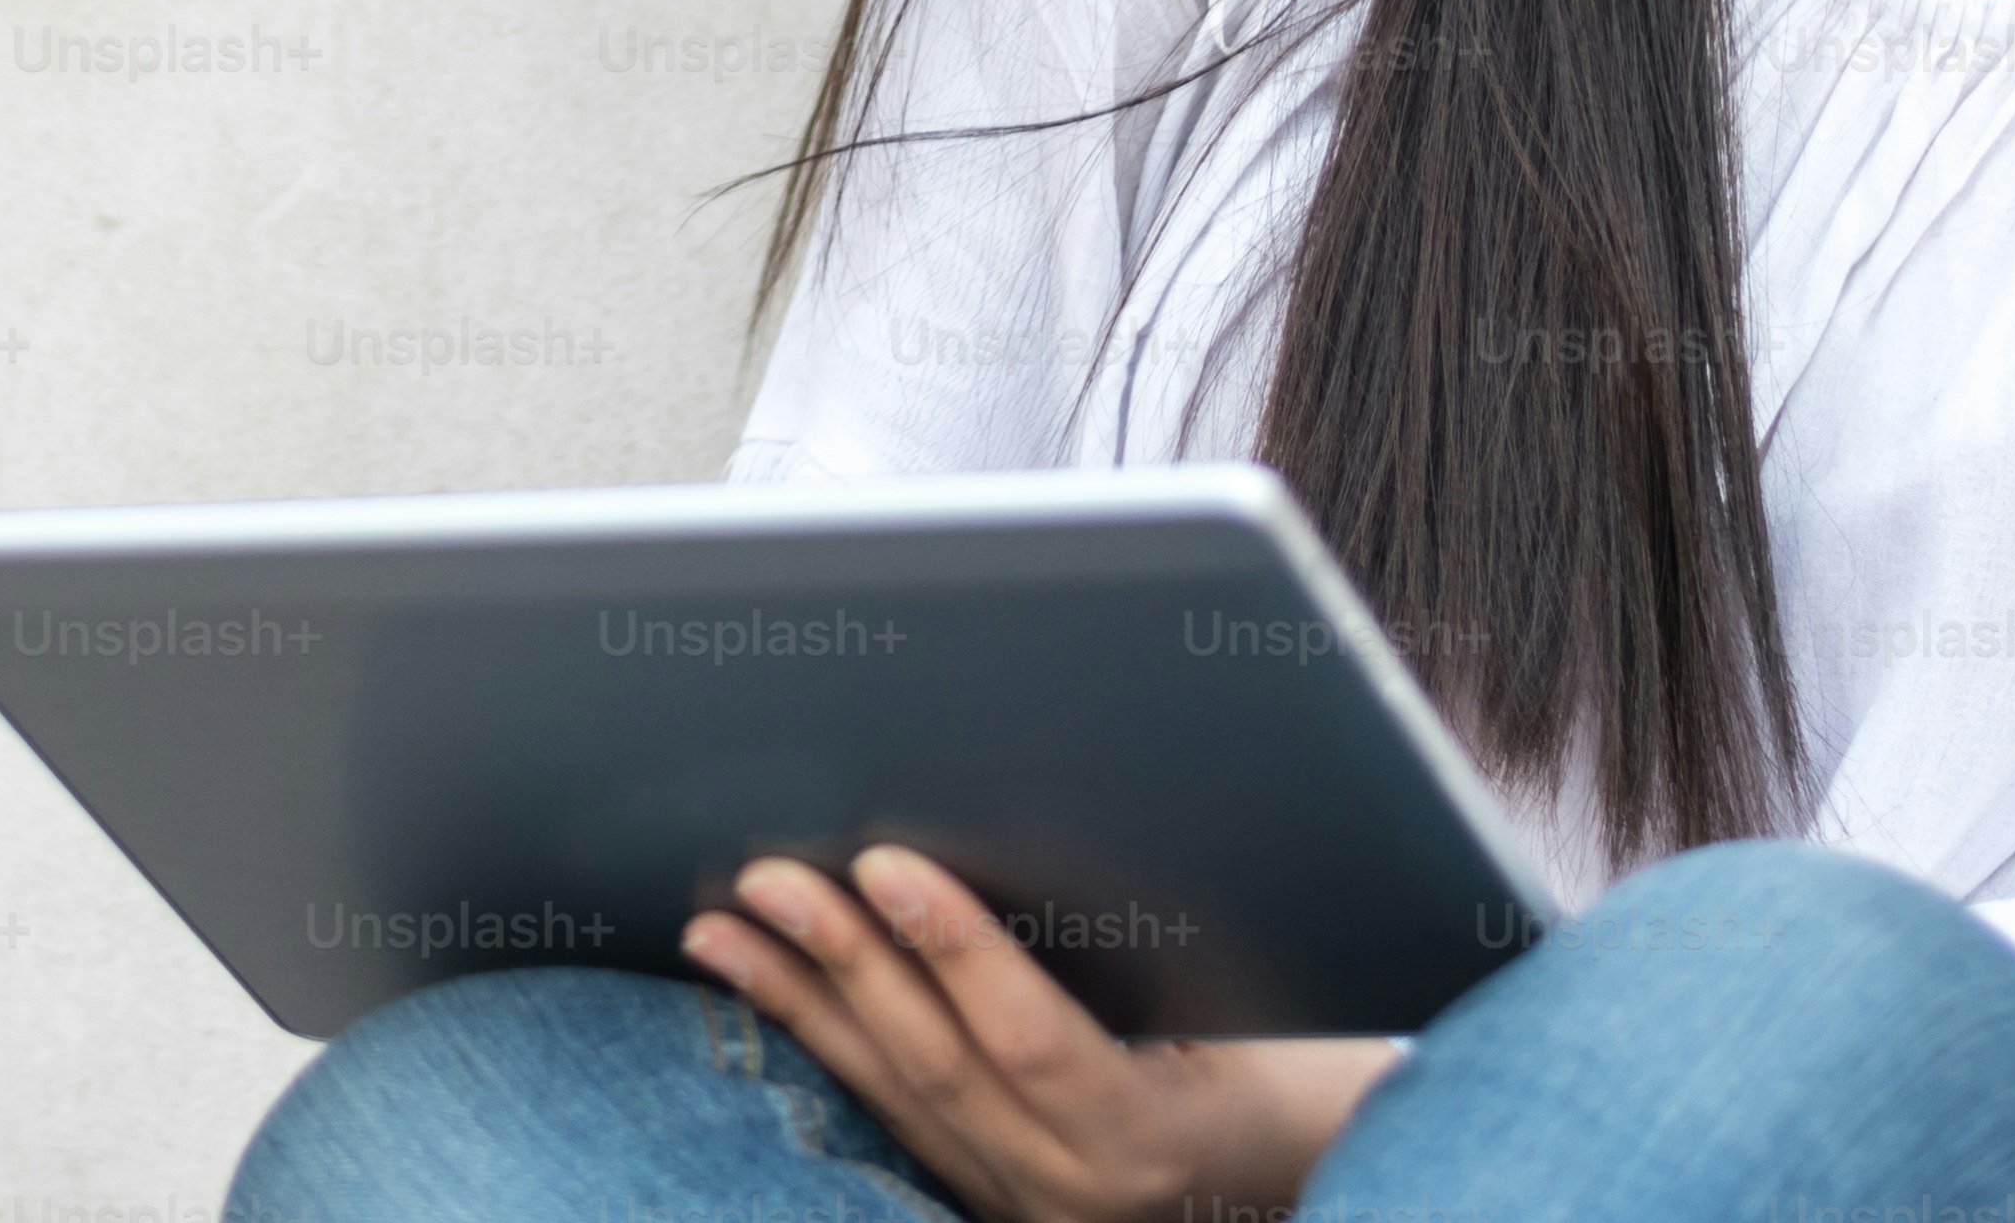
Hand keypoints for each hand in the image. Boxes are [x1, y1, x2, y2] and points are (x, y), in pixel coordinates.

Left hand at [682, 844, 1401, 1222]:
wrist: (1293, 1170)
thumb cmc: (1285, 1066)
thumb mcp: (1242, 1011)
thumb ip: (1147, 951)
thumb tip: (1049, 828)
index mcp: (1149, 1136)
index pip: (1036, 1042)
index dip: (958, 950)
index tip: (890, 864)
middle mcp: (1072, 1188)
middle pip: (935, 1063)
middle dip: (843, 960)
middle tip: (769, 873)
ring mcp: (1018, 1200)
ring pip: (887, 1091)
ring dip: (797, 1000)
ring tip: (720, 926)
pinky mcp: (980, 1192)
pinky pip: (882, 1112)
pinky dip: (817, 1040)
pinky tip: (759, 982)